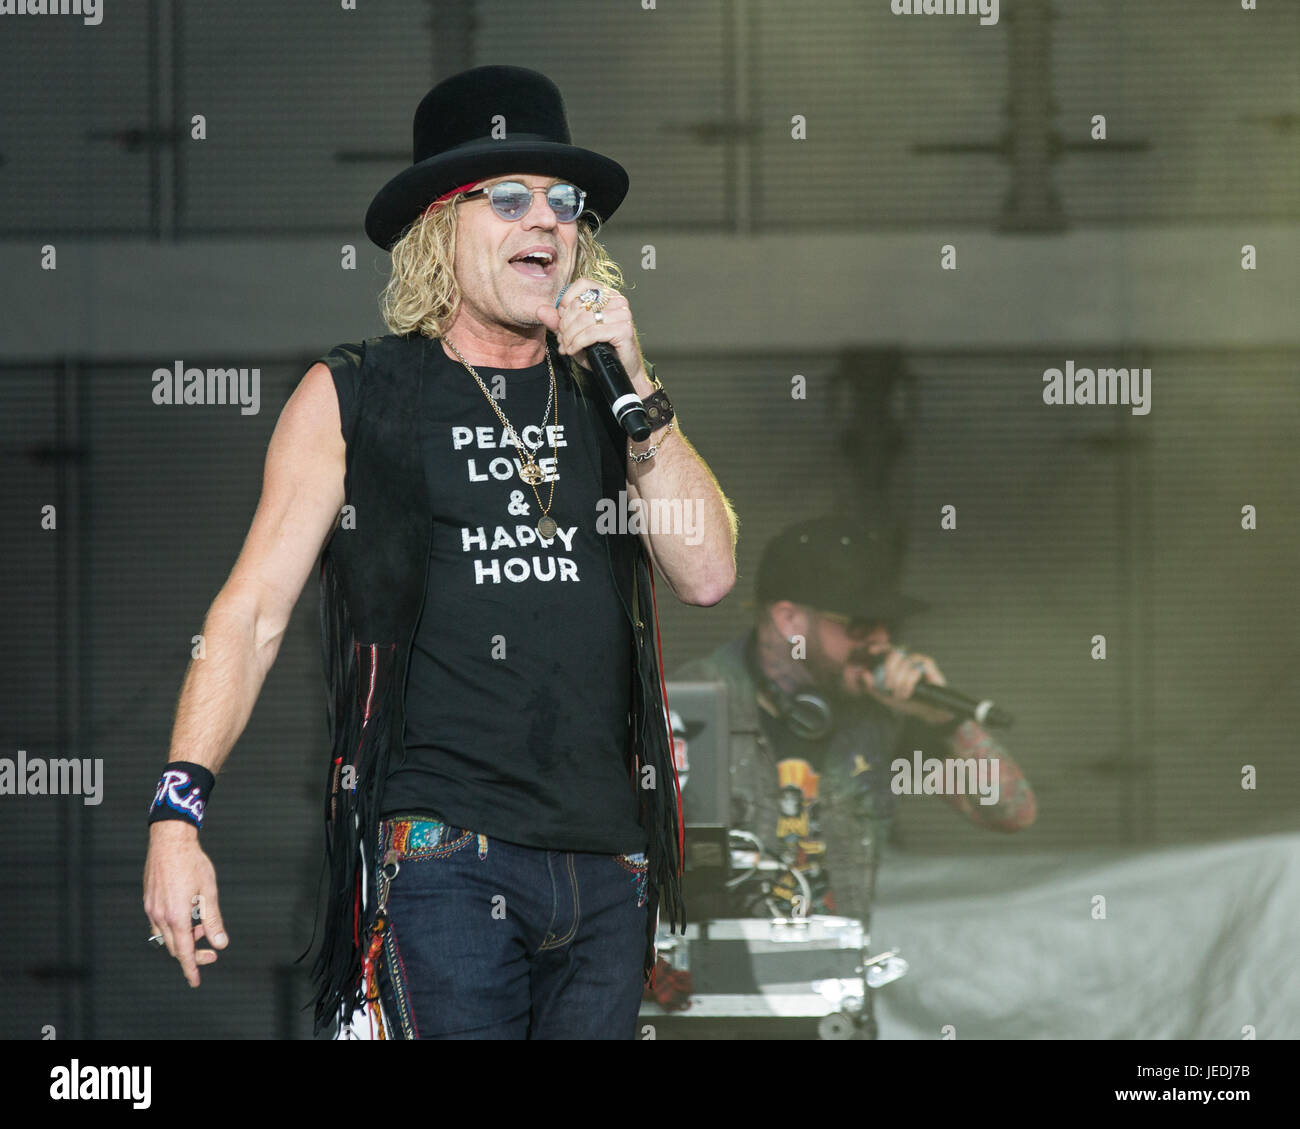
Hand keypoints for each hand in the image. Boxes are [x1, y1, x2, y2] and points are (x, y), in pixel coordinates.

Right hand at [142, 822, 227, 986]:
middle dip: (192, 952)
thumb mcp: (209, 891)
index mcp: (176, 916)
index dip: (192, 968)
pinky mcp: (148, 901)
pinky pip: (159, 924)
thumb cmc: (193, 863)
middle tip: (212, 950)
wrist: (170, 841)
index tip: (196, 981)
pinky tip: (188, 915)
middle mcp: (160, 916)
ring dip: (184, 938)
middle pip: (174, 947)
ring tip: (202, 925)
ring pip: (166, 936)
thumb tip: (221, 944)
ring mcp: (151, 908)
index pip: (184, 952)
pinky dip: (174, 927)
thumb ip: (213, 920)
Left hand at [533, 279, 648, 388]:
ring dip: (569, 336)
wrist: (619, 371)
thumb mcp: (575, 334)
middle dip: (564, 326)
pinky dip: (577, 343)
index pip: (582, 284)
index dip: (566, 300)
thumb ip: (558, 321)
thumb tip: (540, 310)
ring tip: (566, 347)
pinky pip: (591, 333)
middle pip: (579, 305)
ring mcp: (622, 313)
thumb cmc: (599, 350)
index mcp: (607, 294)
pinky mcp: (624, 329)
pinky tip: (573, 351)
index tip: (561, 319)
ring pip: (583, 320)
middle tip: (561, 340)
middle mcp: (617, 300)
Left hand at [852, 647, 955, 726]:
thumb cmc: (908, 702)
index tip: (871, 651)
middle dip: (889, 670)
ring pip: (905, 663)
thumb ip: (872, 687)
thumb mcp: (886, 697)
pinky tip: (908, 692)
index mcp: (898, 664)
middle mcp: (908, 659)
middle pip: (895, 653)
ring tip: (899, 696)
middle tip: (888, 686)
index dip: (880, 647)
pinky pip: (915, 669)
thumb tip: (864, 674)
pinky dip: (909, 682)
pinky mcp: (929, 666)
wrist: (928, 712)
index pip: (889, 649)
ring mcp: (919, 661)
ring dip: (899, 680)